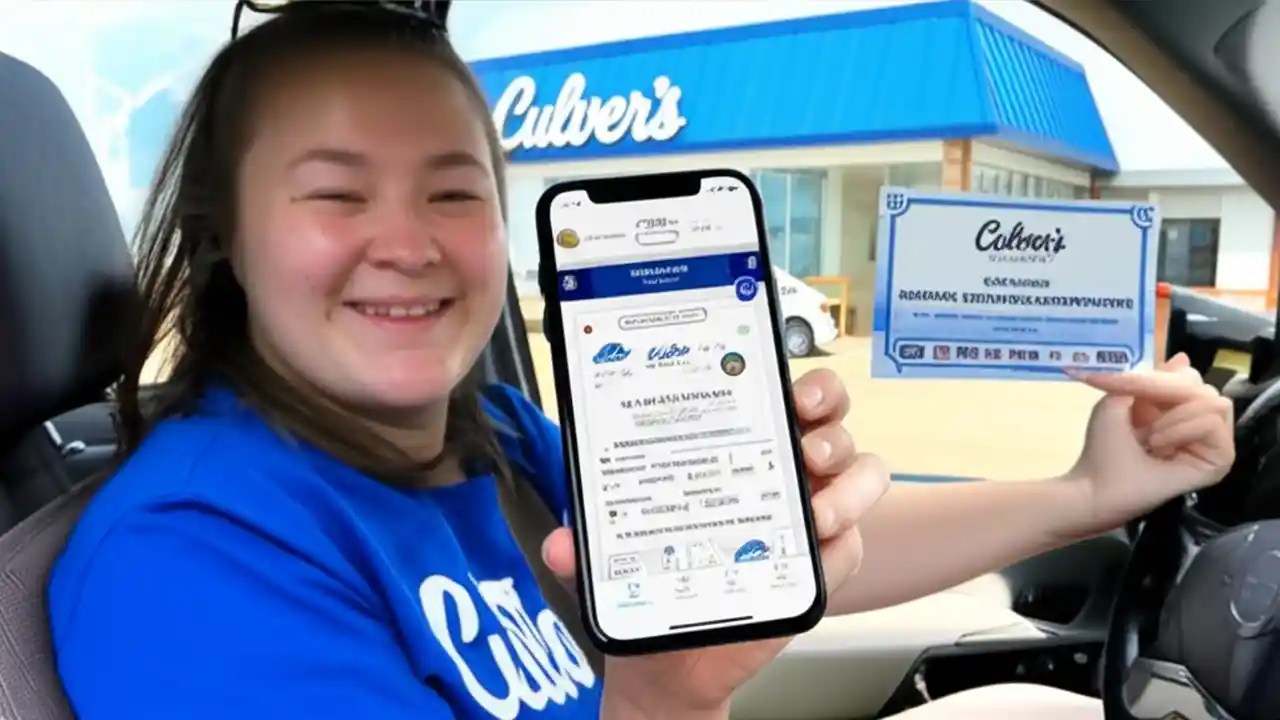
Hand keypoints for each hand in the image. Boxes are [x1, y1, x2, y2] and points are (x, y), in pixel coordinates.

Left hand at [541, 368, 889, 717]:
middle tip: (804, 443)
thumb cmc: (653, 582)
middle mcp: (786, 473)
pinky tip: (816, 552)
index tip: (790, 390)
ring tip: (814, 510)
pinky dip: (841, 548)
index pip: (791, 397)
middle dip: (831, 423)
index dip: (805, 384)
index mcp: (742, 448)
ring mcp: (812, 518)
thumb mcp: (612, 557)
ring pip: (863, 477)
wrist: (669, 663)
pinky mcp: (823, 568)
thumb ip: (585, 548)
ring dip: (847, 487)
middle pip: (836, 424)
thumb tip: (560, 543)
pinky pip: (852, 548)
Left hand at [1065, 352, 1234, 536]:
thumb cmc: (1103, 448)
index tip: (1119, 384)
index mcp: (1176, 407)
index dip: (1156, 377)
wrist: (1096, 488)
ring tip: (1150, 438)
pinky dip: (1182, 429)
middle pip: (1201, 385)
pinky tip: (1159, 446)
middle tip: (1139, 418)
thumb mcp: (1119, 400)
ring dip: (1174, 415)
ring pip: (1214, 402)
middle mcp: (1198, 422)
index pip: (1185, 376)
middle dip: (1166, 394)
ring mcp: (1211, 442)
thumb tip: (1183, 359)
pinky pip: (1213, 423)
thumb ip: (1149, 378)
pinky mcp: (1219, 461)